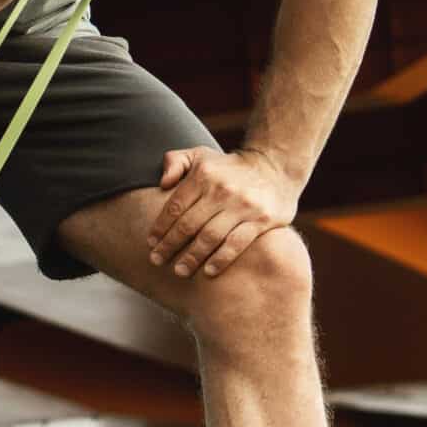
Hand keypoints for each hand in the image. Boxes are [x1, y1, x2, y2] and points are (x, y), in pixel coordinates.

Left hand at [147, 147, 298, 278]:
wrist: (276, 166)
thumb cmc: (229, 166)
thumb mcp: (201, 155)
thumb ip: (176, 162)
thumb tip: (162, 184)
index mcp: (203, 175)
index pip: (175, 206)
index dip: (160, 227)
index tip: (151, 243)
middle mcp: (221, 190)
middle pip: (189, 225)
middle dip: (169, 246)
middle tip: (157, 260)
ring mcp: (243, 206)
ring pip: (210, 237)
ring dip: (192, 257)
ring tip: (180, 271)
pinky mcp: (262, 220)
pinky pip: (237, 243)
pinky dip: (221, 259)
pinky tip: (208, 271)